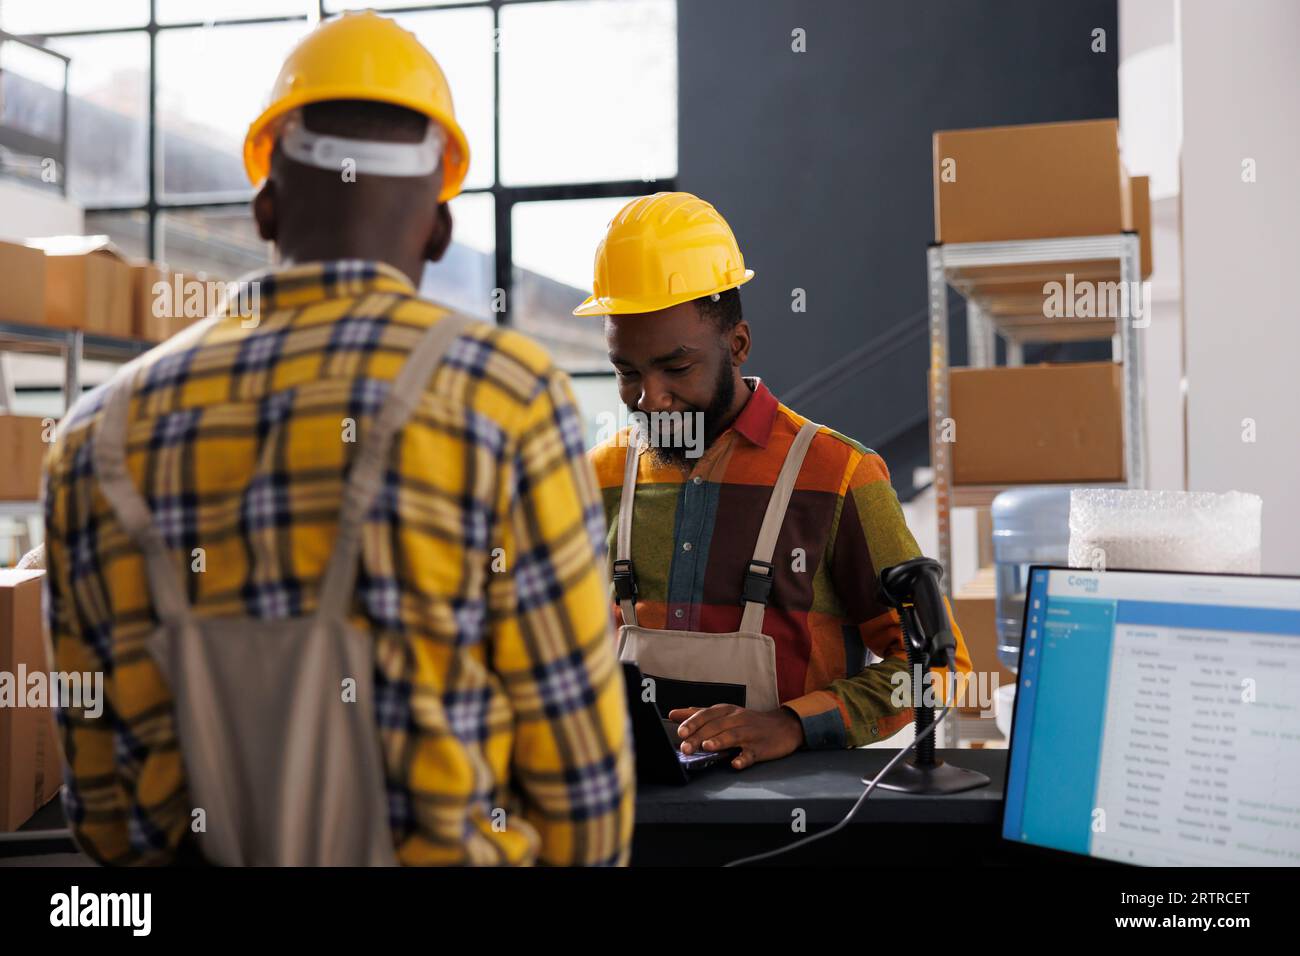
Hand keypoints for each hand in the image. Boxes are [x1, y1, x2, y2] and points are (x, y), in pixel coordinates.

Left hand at [666, 703, 804, 769]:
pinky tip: (735, 763)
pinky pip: (751, 753)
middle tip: (685, 747)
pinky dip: (743, 758)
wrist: (783, 727)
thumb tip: (672, 714)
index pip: (707, 714)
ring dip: (719, 741)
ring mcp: (750, 733)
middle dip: (699, 736)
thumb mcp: (724, 713)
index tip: (680, 731)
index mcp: (726, 711)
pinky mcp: (761, 748)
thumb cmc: (748, 721)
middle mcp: (737, 719)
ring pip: (733, 736)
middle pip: (716, 726)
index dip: (693, 722)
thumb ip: (698, 714)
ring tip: (706, 747)